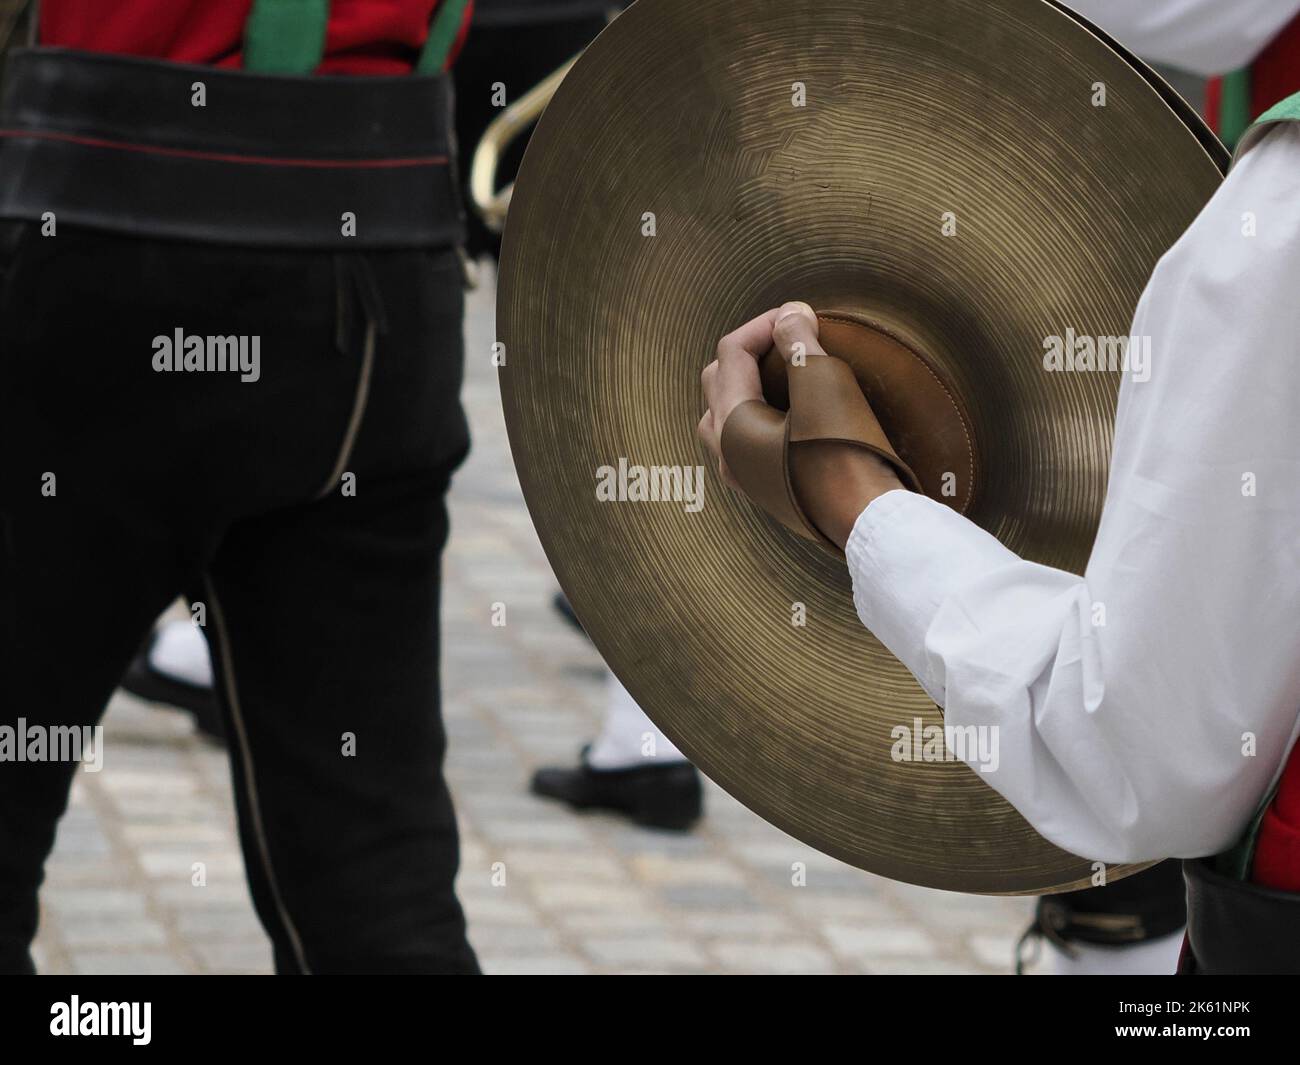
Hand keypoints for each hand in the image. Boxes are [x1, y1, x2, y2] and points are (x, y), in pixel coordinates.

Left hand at [700, 302, 903, 548]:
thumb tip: (788, 314)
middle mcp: (727, 453)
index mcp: (731, 424)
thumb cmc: (845, 451)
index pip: (731, 353)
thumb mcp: (823, 383)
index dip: (764, 323)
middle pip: (719, 382)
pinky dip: (760, 414)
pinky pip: (747, 442)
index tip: (801, 313)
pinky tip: (791, 414)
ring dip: (748, 385)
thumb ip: (798, 342)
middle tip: (788, 337)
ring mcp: (745, 478)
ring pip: (726, 416)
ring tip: (783, 372)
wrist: (869, 520)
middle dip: (749, 351)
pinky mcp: (769, 492)